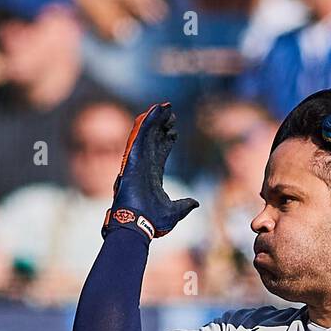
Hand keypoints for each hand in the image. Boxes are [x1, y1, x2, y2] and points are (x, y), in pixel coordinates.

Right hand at [102, 102, 199, 240]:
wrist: (139, 225)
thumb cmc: (153, 221)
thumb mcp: (175, 211)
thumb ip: (185, 205)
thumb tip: (196, 202)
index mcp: (153, 176)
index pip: (160, 153)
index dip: (167, 140)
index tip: (174, 131)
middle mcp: (145, 166)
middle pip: (154, 140)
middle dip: (162, 126)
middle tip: (171, 113)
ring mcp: (138, 161)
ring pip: (147, 134)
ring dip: (156, 119)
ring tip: (165, 106)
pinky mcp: (134, 158)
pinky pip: (141, 134)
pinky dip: (148, 121)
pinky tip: (156, 109)